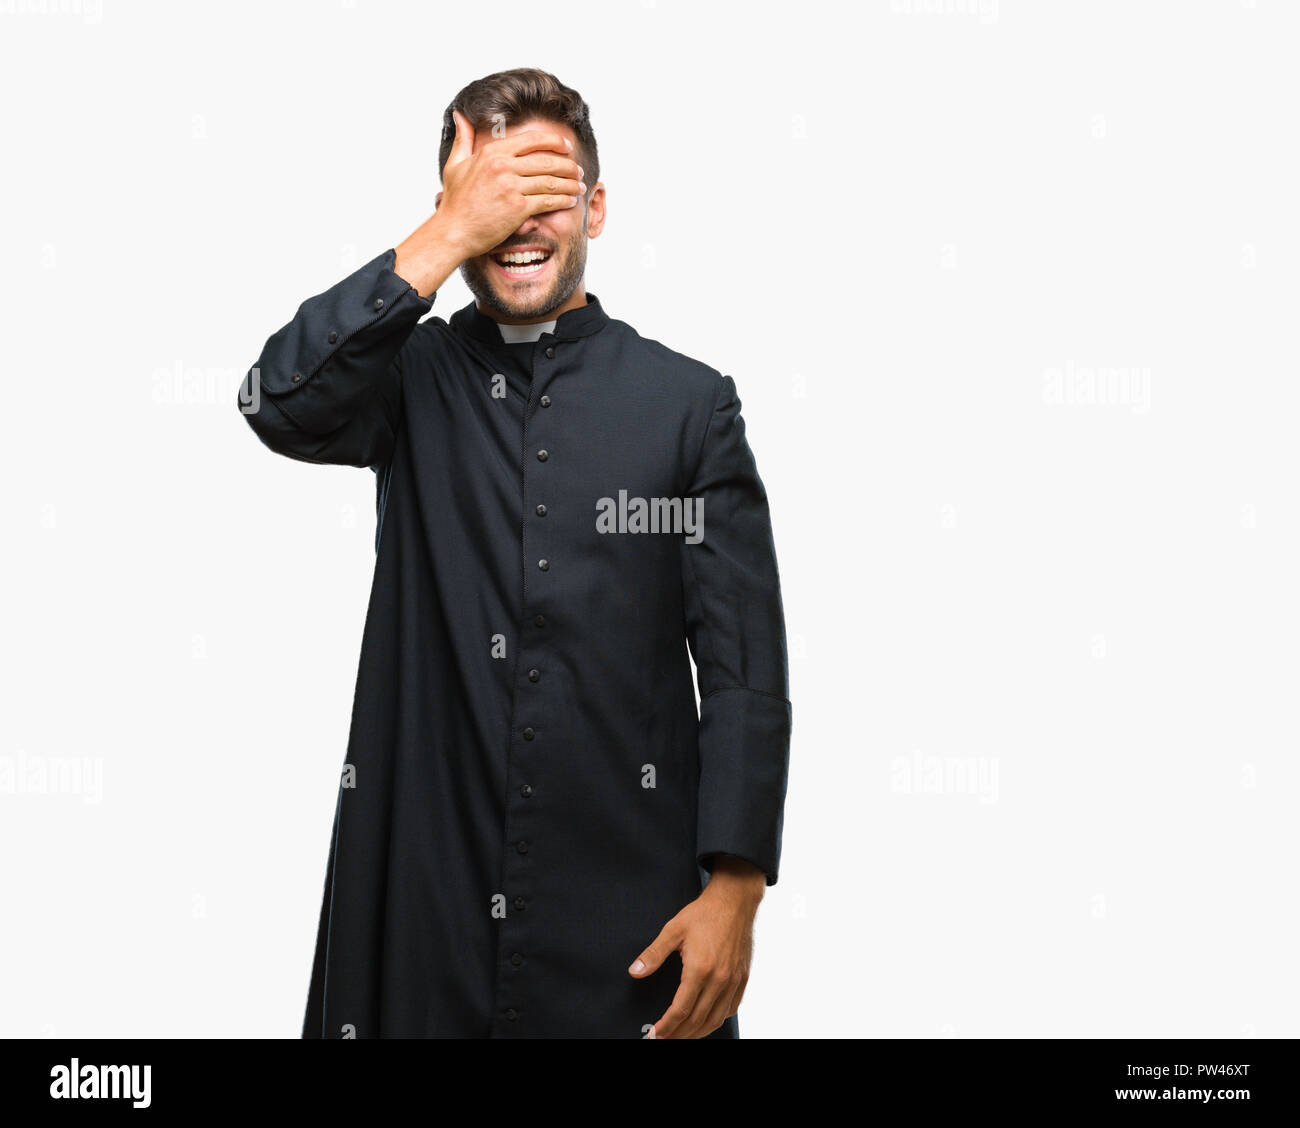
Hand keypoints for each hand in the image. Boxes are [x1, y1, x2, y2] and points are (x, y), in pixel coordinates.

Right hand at [436, 108, 585, 259]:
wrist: (453, 231)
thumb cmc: (455, 201)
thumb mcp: (455, 164)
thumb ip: (463, 139)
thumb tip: (461, 115)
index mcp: (492, 153)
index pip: (532, 140)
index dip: (554, 141)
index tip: (566, 147)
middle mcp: (503, 166)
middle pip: (547, 160)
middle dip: (568, 166)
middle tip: (578, 171)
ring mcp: (511, 187)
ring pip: (551, 181)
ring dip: (570, 184)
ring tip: (580, 186)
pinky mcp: (518, 208)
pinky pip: (548, 201)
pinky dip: (563, 201)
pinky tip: (571, 201)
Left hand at [628, 856, 765, 1038]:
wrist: (735, 901)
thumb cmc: (704, 913)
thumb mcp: (673, 929)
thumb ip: (654, 953)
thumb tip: (635, 971)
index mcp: (700, 969)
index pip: (681, 1010)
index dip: (666, 1026)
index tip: (655, 1035)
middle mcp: (719, 979)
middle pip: (697, 1020)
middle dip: (679, 1035)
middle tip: (664, 1040)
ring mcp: (733, 980)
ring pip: (716, 1019)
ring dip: (698, 1033)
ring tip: (682, 1036)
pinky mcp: (742, 977)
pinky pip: (731, 1008)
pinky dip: (717, 1020)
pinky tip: (706, 1021)